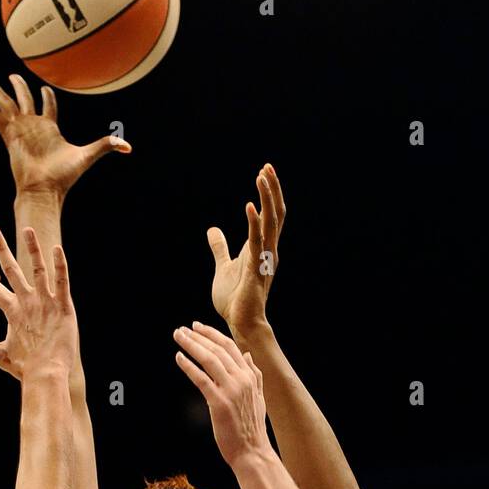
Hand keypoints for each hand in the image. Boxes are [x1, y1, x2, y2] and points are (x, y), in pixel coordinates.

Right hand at [0, 72, 130, 196]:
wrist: (45, 188)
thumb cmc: (65, 175)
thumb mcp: (88, 155)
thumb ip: (106, 146)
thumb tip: (128, 147)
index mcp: (50, 128)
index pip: (48, 107)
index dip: (47, 97)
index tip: (44, 88)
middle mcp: (32, 125)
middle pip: (23, 99)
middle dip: (17, 86)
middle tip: (11, 75)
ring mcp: (19, 128)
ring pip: (5, 102)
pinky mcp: (7, 134)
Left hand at [0, 226, 76, 379]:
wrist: (48, 375)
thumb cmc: (26, 367)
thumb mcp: (0, 354)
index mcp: (14, 312)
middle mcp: (29, 302)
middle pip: (13, 270)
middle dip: (2, 250)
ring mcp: (46, 303)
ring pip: (38, 271)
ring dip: (33, 250)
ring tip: (27, 230)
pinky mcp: (62, 308)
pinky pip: (60, 284)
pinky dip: (60, 267)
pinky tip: (56, 249)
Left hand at [173, 321, 271, 467]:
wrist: (253, 451)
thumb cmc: (252, 427)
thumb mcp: (258, 396)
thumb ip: (254, 374)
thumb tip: (248, 355)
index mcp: (250, 376)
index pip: (230, 346)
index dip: (212, 334)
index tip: (197, 327)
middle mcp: (242, 379)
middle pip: (217, 349)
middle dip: (198, 336)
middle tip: (182, 330)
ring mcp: (231, 390)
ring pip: (209, 359)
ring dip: (192, 345)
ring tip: (179, 337)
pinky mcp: (219, 402)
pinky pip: (201, 379)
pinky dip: (189, 366)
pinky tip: (179, 358)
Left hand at [207, 163, 284, 339]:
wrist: (239, 322)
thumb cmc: (234, 298)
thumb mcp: (223, 266)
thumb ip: (220, 247)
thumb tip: (213, 229)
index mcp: (262, 248)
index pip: (270, 215)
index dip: (269, 193)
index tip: (264, 172)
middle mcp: (268, 250)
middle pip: (275, 213)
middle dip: (272, 189)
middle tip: (268, 167)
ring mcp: (264, 259)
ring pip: (270, 222)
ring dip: (266, 198)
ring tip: (262, 176)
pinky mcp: (255, 269)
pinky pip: (256, 241)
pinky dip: (253, 223)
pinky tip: (248, 206)